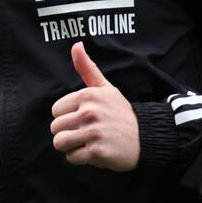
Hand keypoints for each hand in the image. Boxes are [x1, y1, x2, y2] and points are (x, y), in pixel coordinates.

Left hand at [49, 41, 140, 171]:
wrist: (146, 137)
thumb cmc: (121, 112)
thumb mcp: (106, 87)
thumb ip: (87, 68)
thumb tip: (76, 44)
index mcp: (87, 96)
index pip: (55, 110)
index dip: (67, 116)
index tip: (83, 118)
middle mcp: (89, 112)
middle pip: (55, 128)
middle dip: (67, 133)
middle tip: (85, 132)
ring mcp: (93, 133)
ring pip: (59, 143)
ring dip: (70, 146)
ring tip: (85, 142)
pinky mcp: (97, 152)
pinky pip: (71, 157)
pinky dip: (80, 158)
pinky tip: (93, 151)